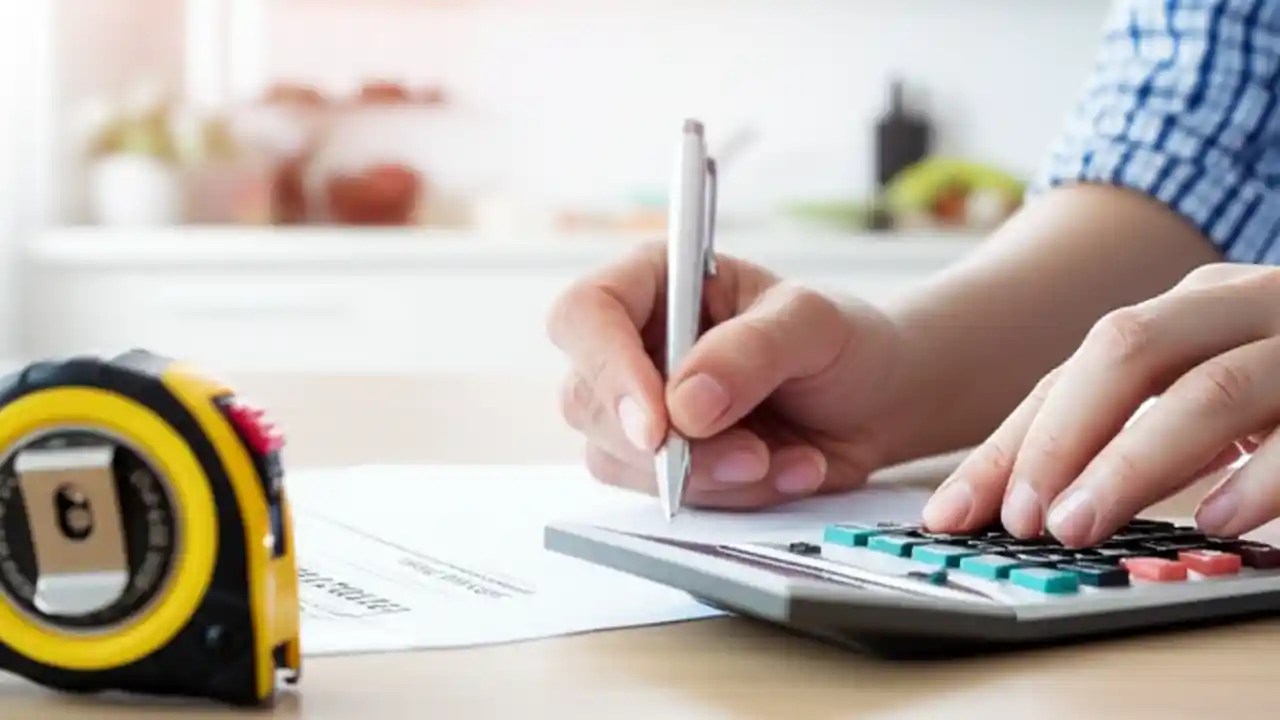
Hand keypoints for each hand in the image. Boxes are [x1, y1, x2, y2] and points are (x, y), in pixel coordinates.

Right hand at [547, 242, 913, 508]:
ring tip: (778, 457)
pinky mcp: (666, 463)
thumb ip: (751, 352)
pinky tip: (785, 468)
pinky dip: (731, 495)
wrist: (876, 401)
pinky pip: (666, 496)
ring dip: (703, 475)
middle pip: (587, 399)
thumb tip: (684, 404)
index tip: (658, 422)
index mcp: (655, 282)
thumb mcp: (812, 325)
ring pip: (619, 459)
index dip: (607, 368)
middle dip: (666, 444)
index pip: (585, 315)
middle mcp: (635, 344)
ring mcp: (644, 408)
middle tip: (748, 454)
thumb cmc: (841, 341)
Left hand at [922, 263, 1279, 545]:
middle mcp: (1238, 305)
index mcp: (1184, 308)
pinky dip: (1260, 476)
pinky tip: (1217, 519)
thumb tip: (1014, 501)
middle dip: (1061, 437)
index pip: (1070, 373)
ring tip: (1079, 524)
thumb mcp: (1202, 393)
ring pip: (1210, 388)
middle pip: (1126, 350)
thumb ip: (1125, 431)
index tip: (952, 512)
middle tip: (1023, 517)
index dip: (1006, 443)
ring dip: (1134, 462)